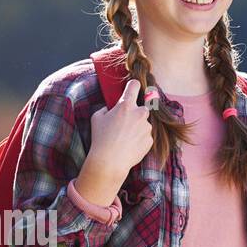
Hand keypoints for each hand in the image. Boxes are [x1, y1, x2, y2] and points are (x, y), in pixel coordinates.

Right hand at [78, 78, 154, 204]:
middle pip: (141, 107)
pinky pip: (145, 136)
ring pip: (143, 123)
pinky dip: (139, 139)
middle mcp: (140, 113)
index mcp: (126, 105)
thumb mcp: (96, 118)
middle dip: (134, 113)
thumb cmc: (101, 139)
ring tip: (124, 139)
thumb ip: (105, 109)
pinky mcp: (150, 140)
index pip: (134, 85)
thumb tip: (110, 109)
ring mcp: (147, 127)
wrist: (109, 161)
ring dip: (136, 128)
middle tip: (124, 124)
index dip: (133, 86)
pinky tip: (129, 146)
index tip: (132, 89)